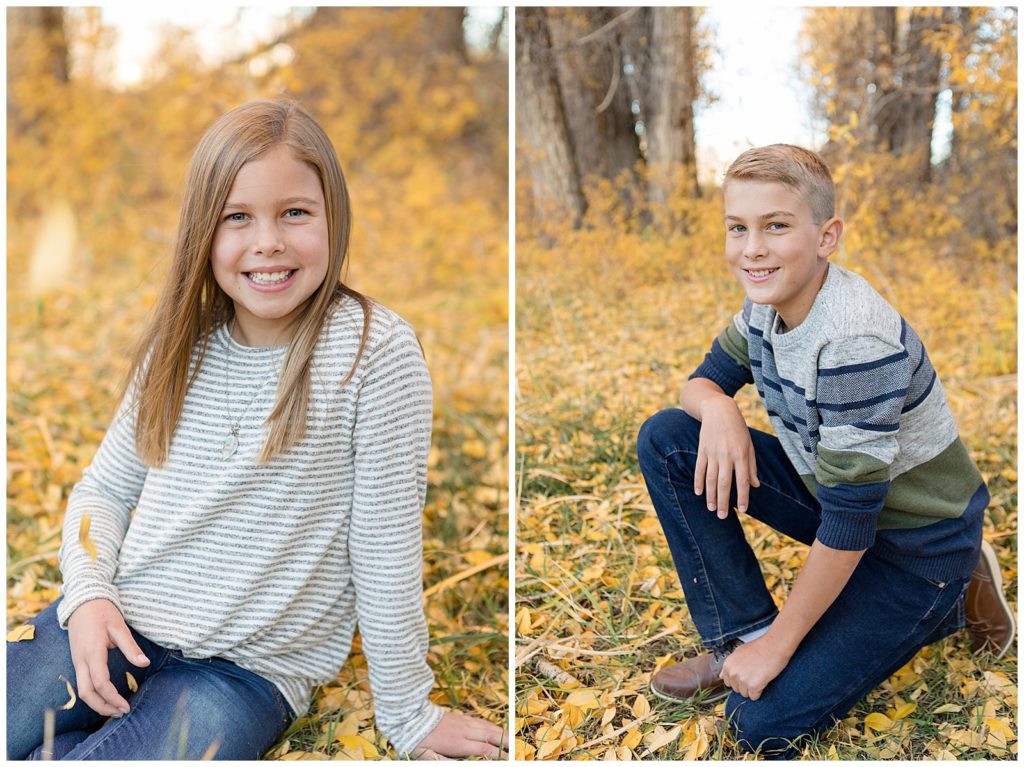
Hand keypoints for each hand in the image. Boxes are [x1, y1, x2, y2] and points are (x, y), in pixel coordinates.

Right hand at [67, 599, 150, 716]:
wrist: (82, 601)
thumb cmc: (103, 612)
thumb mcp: (119, 627)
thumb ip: (131, 648)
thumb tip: (145, 664)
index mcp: (92, 652)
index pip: (100, 683)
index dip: (112, 697)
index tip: (126, 706)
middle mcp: (81, 660)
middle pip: (86, 694)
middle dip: (102, 707)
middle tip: (121, 712)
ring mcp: (76, 661)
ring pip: (81, 691)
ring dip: (97, 703)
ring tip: (115, 708)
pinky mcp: (77, 660)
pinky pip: (81, 683)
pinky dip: (92, 694)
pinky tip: (106, 697)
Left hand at [412, 710, 506, 759]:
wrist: (409, 715)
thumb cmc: (416, 740)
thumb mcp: (427, 757)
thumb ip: (445, 762)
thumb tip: (469, 763)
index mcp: (457, 743)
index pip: (485, 750)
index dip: (499, 755)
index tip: (509, 760)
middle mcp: (464, 731)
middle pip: (491, 736)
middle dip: (507, 743)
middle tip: (518, 750)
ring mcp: (463, 722)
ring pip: (488, 727)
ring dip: (502, 733)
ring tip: (513, 740)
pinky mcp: (460, 717)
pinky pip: (481, 721)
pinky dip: (492, 725)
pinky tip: (497, 729)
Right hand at [694, 394, 759, 517]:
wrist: (719, 409)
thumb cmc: (738, 428)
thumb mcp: (749, 444)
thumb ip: (751, 465)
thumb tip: (754, 485)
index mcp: (741, 454)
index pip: (742, 480)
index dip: (742, 496)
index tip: (743, 510)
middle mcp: (726, 454)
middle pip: (724, 483)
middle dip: (723, 502)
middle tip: (722, 517)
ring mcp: (713, 452)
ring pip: (711, 478)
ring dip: (710, 495)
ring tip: (711, 508)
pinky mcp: (702, 449)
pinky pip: (699, 469)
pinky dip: (699, 481)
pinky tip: (699, 493)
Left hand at [720, 634, 790, 700]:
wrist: (773, 646)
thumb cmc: (758, 648)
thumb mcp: (738, 652)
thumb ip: (730, 665)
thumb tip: (721, 676)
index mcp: (727, 665)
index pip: (728, 682)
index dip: (738, 680)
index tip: (745, 674)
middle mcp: (732, 673)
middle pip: (736, 689)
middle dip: (745, 685)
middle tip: (754, 674)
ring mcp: (742, 680)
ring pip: (745, 694)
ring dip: (752, 689)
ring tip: (759, 676)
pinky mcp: (753, 686)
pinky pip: (754, 697)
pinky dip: (759, 692)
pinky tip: (763, 681)